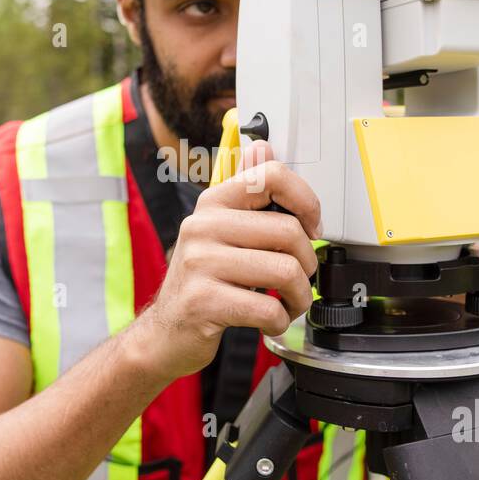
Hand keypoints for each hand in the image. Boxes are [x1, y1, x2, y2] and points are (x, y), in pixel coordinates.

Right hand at [126, 141, 320, 384]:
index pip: (271, 176)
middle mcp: (203, 227)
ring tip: (288, 304)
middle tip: (300, 280)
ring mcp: (200, 264)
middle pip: (287, 231)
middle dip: (307, 264)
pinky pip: (267, 308)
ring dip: (298, 298)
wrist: (166, 332)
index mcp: (213, 203)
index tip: (312, 227)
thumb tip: (262, 147)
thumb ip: (246, 194)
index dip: (306, 201)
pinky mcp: (203, 302)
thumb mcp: (220, 233)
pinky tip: (269, 322)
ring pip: (284, 271)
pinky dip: (279, 322)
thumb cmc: (202, 282)